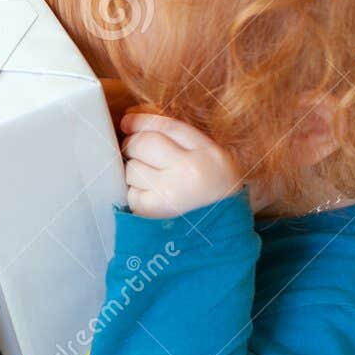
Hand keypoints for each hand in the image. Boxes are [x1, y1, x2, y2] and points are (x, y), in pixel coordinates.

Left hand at [120, 111, 241, 218]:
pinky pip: (132, 194)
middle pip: (143, 143)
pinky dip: (136, 195)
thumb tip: (134, 121)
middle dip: (133, 146)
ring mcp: (170, 191)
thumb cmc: (216, 194)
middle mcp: (188, 168)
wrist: (226, 233)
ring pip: (132, 169)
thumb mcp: (211, 159)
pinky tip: (150, 199)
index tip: (128, 122)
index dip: (141, 121)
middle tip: (136, 154)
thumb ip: (181, 140)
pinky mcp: (156, 211)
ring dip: (134, 173)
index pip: (165, 125)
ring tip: (151, 182)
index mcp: (206, 151)